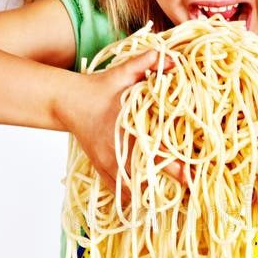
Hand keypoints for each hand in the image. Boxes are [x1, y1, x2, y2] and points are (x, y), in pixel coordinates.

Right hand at [66, 49, 185, 195]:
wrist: (66, 102)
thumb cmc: (97, 88)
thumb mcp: (121, 73)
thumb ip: (146, 63)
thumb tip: (174, 59)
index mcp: (124, 128)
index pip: (154, 152)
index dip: (174, 168)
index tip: (190, 178)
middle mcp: (114, 150)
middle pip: (144, 178)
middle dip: (166, 186)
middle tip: (187, 191)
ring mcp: (105, 162)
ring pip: (129, 190)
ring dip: (148, 194)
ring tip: (169, 198)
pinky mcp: (99, 168)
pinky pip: (115, 190)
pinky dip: (130, 197)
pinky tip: (144, 199)